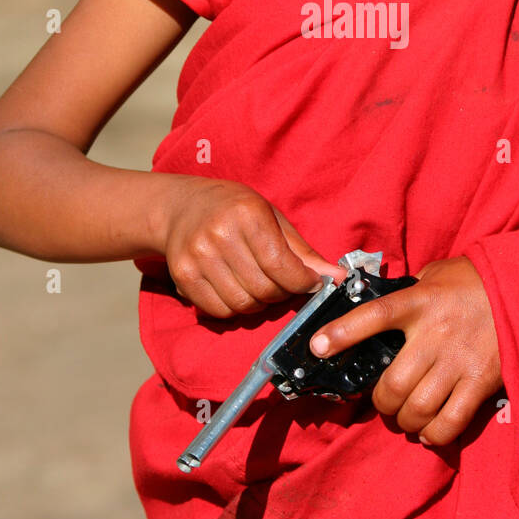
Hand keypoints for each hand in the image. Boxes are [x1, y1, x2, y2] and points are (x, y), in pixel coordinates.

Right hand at [162, 177, 347, 318]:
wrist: (180, 207)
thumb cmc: (234, 209)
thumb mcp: (272, 218)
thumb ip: (303, 252)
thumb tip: (338, 278)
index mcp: (247, 214)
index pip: (281, 266)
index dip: (302, 282)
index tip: (310, 283)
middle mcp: (219, 235)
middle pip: (264, 289)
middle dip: (282, 293)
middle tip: (283, 283)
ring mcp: (197, 257)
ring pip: (243, 304)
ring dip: (259, 303)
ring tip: (260, 284)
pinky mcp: (182, 276)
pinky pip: (219, 311)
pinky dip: (235, 308)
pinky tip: (237, 288)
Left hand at [309, 256, 502, 444]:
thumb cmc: (473, 281)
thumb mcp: (435, 275)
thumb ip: (408, 294)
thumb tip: (378, 314)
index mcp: (420, 301)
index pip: (375, 315)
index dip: (343, 332)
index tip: (317, 346)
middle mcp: (437, 333)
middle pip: (392, 384)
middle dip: (381, 403)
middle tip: (385, 402)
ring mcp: (460, 360)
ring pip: (417, 408)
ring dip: (405, 421)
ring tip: (407, 418)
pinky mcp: (482, 381)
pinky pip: (451, 421)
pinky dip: (435, 434)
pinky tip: (430, 431)